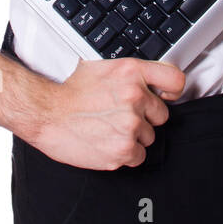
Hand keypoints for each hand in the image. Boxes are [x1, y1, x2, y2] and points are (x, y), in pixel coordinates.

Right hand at [34, 56, 185, 169]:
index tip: (164, 97)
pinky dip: (125, 154)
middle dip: (145, 118)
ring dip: (133, 136)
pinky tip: (107, 142)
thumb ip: (132, 75)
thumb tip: (153, 84)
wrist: (46, 111)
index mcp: (132, 72)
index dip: (171, 92)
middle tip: (121, 115)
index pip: (175, 81)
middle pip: (161, 115)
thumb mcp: (104, 67)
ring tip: (108, 128)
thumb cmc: (70, 91)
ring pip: (149, 137)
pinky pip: (138, 156)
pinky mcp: (123, 149)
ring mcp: (130, 124)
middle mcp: (135, 96)